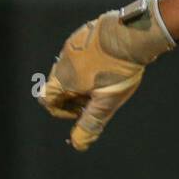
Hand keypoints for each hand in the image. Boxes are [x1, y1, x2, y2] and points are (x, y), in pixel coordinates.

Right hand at [38, 0, 174, 151]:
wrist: (131, 34)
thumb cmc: (118, 70)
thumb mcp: (107, 102)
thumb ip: (91, 122)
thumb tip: (78, 144)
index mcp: (63, 79)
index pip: (47, 100)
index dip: (61, 111)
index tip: (81, 112)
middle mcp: (62, 61)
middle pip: (58, 84)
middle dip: (72, 97)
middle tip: (94, 100)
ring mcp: (72, 45)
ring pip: (69, 68)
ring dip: (81, 80)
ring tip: (103, 84)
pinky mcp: (84, 34)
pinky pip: (80, 54)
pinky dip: (88, 65)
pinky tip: (108, 65)